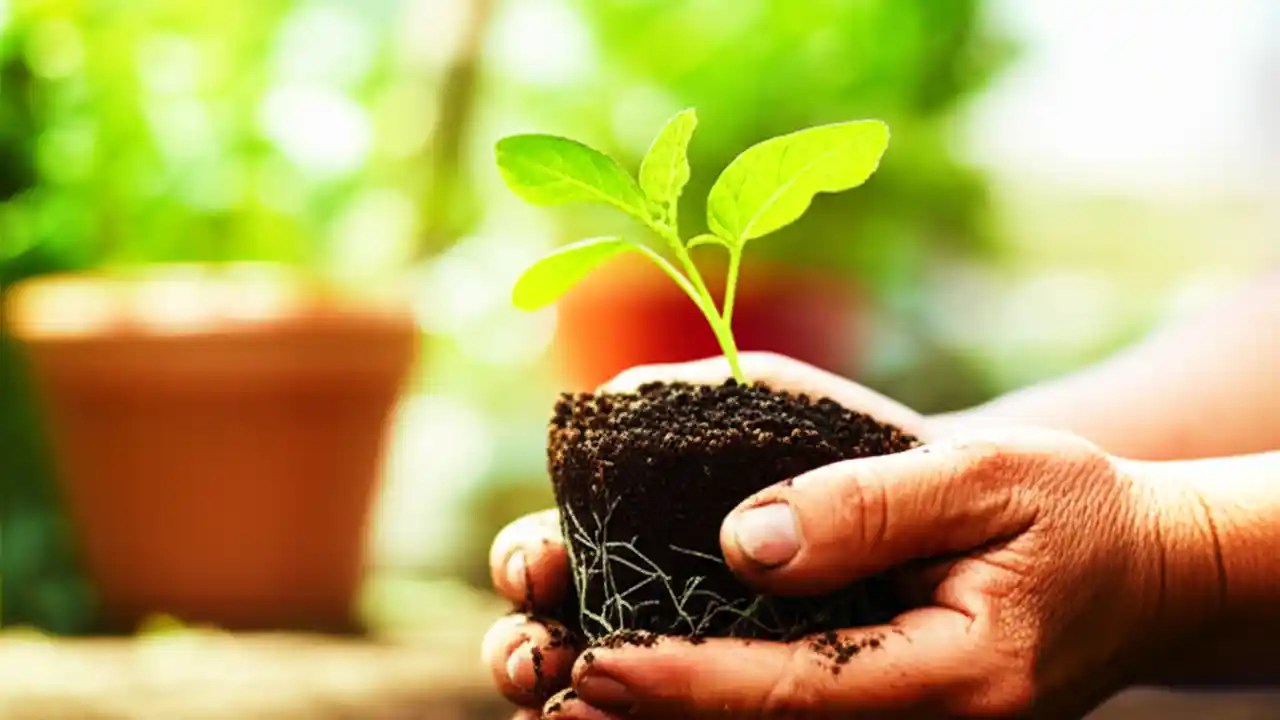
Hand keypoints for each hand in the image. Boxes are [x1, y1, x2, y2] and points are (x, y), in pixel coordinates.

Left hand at [559, 427, 1220, 718]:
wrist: (1128, 571)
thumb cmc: (1068, 516)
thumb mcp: (989, 478)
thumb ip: (872, 505)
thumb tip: (745, 537)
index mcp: (938, 682)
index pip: (785, 694)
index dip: (676, 683)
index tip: (584, 668)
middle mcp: (895, 717)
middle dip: (622, 701)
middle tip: (528, 662)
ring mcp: (876, 710)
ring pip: (740, 717)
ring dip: (632, 693)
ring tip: (535, 650)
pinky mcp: (860, 687)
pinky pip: (762, 691)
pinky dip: (681, 669)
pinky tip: (604, 630)